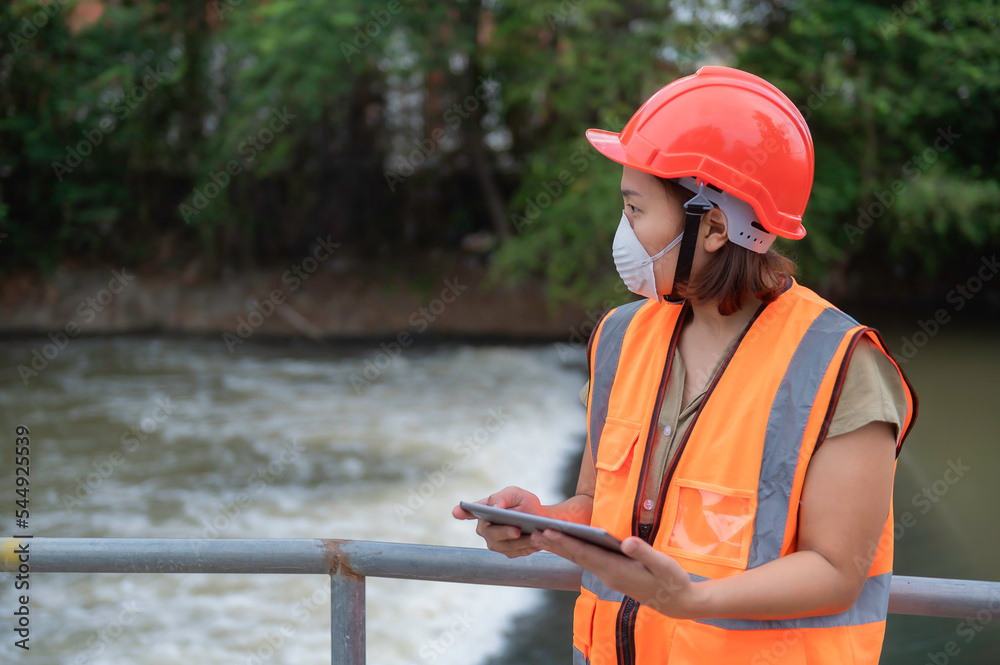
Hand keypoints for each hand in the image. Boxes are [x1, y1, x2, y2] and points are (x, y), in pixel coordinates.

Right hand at [452, 486, 542, 558]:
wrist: (540, 520)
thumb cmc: (525, 504)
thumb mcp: (516, 494)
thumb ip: (503, 497)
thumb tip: (494, 506)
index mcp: (484, 510)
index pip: (469, 511)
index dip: (462, 512)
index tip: (456, 511)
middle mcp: (485, 528)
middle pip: (490, 533)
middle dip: (504, 532)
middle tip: (516, 530)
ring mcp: (495, 542)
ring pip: (505, 545)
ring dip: (520, 542)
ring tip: (534, 537)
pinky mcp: (507, 552)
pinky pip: (516, 552)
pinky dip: (527, 548)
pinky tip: (536, 542)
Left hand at [529, 530, 702, 618]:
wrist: (677, 602)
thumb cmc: (671, 581)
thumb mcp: (663, 565)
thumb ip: (644, 553)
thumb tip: (626, 542)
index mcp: (617, 570)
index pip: (586, 554)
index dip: (566, 542)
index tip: (549, 532)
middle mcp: (608, 575)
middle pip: (577, 557)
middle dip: (555, 544)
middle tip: (533, 532)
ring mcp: (609, 577)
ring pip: (579, 560)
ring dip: (559, 549)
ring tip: (539, 537)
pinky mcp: (612, 576)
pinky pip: (586, 562)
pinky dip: (572, 552)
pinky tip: (564, 545)